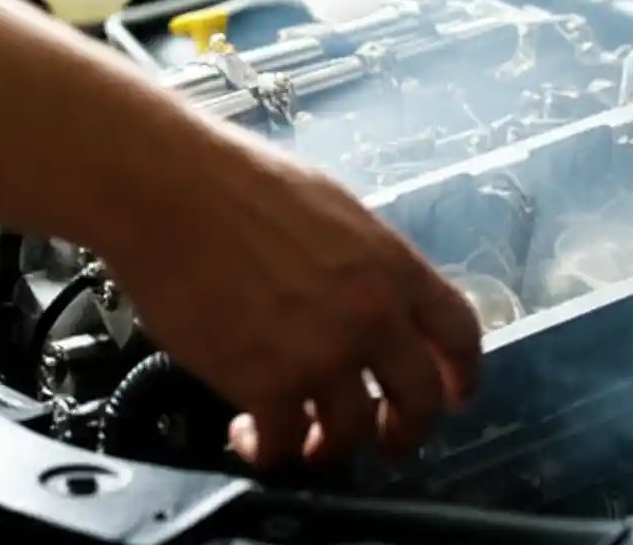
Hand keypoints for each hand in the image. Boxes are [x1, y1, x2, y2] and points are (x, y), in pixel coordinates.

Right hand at [98, 128, 481, 467]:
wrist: (168, 192)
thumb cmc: (236, 182)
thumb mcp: (333, 208)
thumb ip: (366, 263)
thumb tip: (374, 295)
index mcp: (392, 265)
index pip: (459, 332)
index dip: (463, 373)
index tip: (456, 394)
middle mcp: (370, 316)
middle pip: (420, 399)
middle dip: (408, 430)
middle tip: (391, 440)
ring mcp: (320, 355)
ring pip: (353, 432)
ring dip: (333, 447)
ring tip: (310, 443)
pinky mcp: (264, 385)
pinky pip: (284, 444)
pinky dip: (270, 450)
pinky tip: (251, 435)